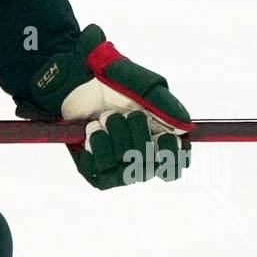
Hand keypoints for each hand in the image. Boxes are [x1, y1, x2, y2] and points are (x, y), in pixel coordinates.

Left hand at [21, 25, 191, 189]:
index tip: (163, 137)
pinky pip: (102, 178)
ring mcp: (117, 163)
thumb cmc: (109, 79)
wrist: (72, 78)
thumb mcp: (140, 83)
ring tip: (100, 121)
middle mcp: (139, 153)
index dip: (173, 157)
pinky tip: (91, 133)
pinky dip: (98, 154)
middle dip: (136, 139)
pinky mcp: (94, 168)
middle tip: (118, 116)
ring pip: (127, 174)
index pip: (175, 164)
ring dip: (114, 143)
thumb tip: (185, 126)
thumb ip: (164, 102)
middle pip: (150, 168)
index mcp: (158, 135)